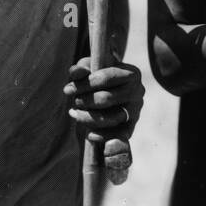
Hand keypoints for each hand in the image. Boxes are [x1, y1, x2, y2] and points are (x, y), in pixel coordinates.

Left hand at [64, 60, 144, 183]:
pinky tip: (88, 133)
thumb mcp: (88, 69)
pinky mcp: (131, 127)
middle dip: (85, 101)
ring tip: (74, 114)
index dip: (85, 84)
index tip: (67, 89)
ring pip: (111, 118)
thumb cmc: (96, 78)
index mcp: (131, 73)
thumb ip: (80, 69)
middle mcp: (138, 91)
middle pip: (107, 98)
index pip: (107, 78)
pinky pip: (117, 135)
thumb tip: (76, 72)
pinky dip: (102, 136)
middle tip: (74, 101)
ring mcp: (136, 110)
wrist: (108, 94)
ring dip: (88, 118)